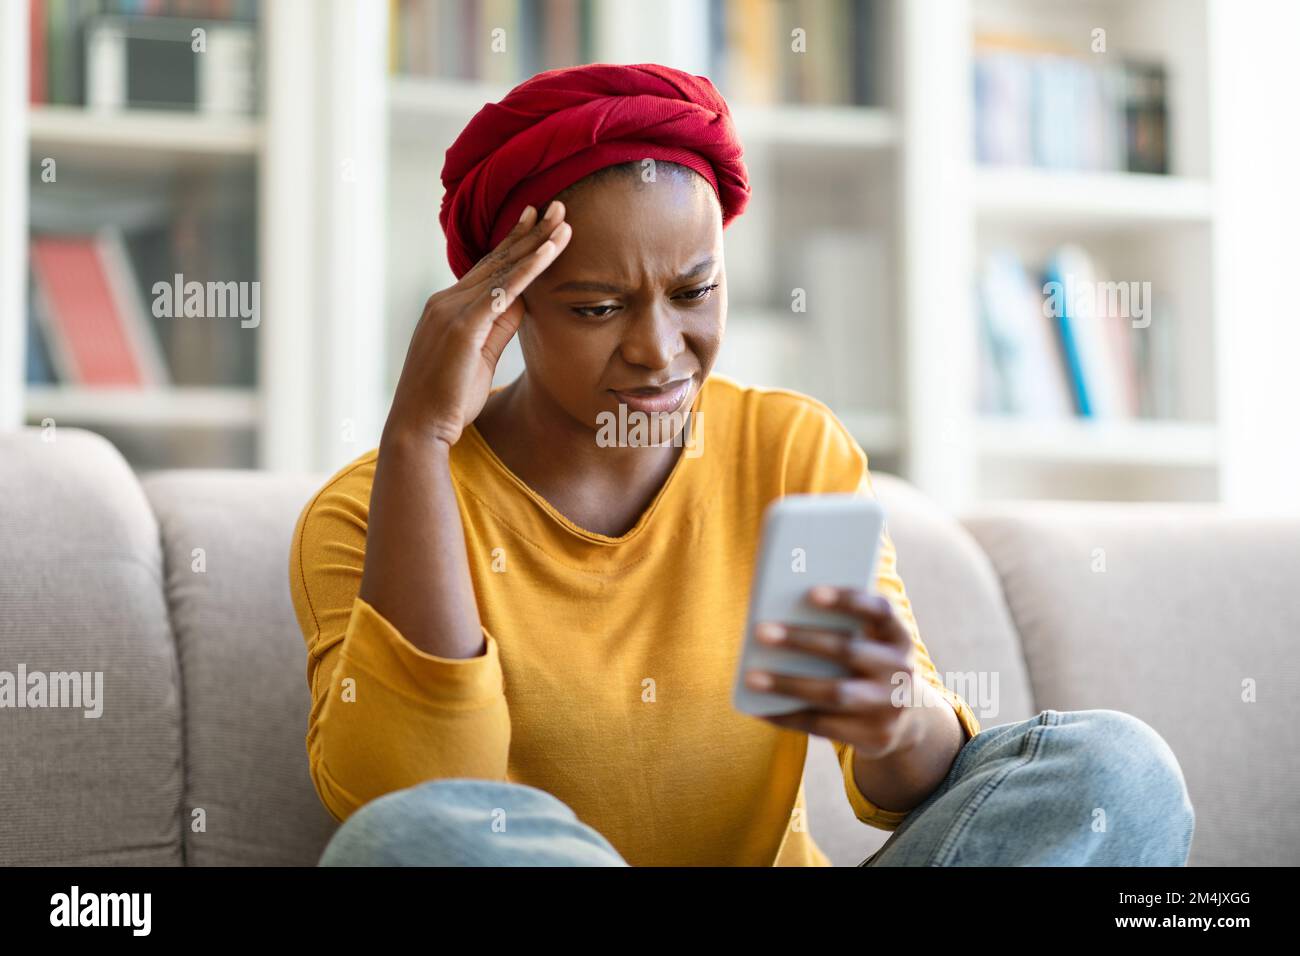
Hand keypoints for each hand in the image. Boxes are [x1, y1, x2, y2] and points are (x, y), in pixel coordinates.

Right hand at [384, 200, 572, 447]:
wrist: (419, 427)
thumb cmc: (448, 400)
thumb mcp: (480, 357)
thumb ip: (498, 327)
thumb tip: (522, 302)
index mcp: (448, 307)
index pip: (487, 269)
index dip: (514, 245)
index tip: (536, 221)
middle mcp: (446, 300)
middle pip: (496, 259)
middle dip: (529, 232)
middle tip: (557, 205)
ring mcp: (452, 310)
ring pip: (502, 268)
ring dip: (536, 242)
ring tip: (562, 219)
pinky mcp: (463, 326)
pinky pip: (503, 290)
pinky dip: (529, 268)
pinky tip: (550, 250)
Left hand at [746, 585, 925, 759]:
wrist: (901, 718)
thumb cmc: (865, 665)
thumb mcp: (866, 643)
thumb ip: (839, 626)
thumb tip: (777, 618)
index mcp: (898, 637)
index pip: (880, 610)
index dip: (849, 600)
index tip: (810, 592)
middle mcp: (901, 670)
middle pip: (849, 651)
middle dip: (802, 640)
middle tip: (760, 631)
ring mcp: (891, 706)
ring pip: (835, 693)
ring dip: (789, 684)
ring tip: (751, 677)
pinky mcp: (875, 737)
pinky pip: (823, 725)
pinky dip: (787, 716)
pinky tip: (760, 709)